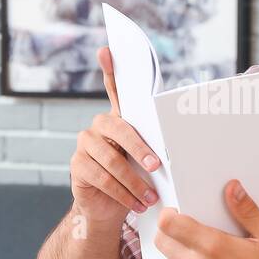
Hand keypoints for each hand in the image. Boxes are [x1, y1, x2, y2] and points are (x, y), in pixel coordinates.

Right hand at [68, 46, 162, 224]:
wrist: (109, 209)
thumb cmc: (134, 179)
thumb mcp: (147, 161)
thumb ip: (156, 146)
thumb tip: (182, 139)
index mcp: (119, 119)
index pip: (114, 89)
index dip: (109, 69)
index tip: (107, 49)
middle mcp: (98, 126)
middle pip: (119, 129)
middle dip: (140, 149)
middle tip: (157, 166)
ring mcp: (85, 144)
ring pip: (111, 159)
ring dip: (134, 181)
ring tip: (150, 197)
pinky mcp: (77, 165)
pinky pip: (101, 177)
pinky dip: (122, 193)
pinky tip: (135, 203)